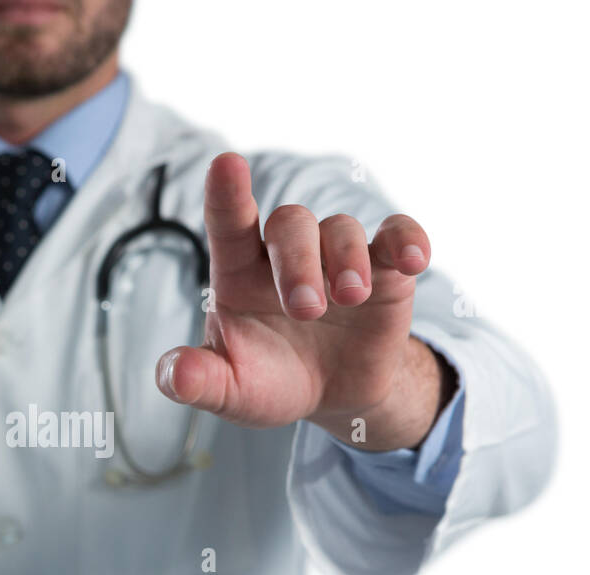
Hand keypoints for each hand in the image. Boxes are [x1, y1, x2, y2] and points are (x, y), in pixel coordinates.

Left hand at [156, 152, 452, 450]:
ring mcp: (335, 256)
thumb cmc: (270, 382)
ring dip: (345, 260)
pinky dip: (407, 238)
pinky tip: (413, 258)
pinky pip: (397, 234)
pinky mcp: (383, 268)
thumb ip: (198, 382)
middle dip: (298, 262)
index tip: (226, 163)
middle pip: (289, 224)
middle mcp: (284, 253)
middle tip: (306, 309)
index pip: (228, 223)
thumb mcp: (231, 392)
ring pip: (341, 228)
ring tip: (349, 298)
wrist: (331, 396)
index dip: (226, 193)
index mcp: (238, 272)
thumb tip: (175, 376)